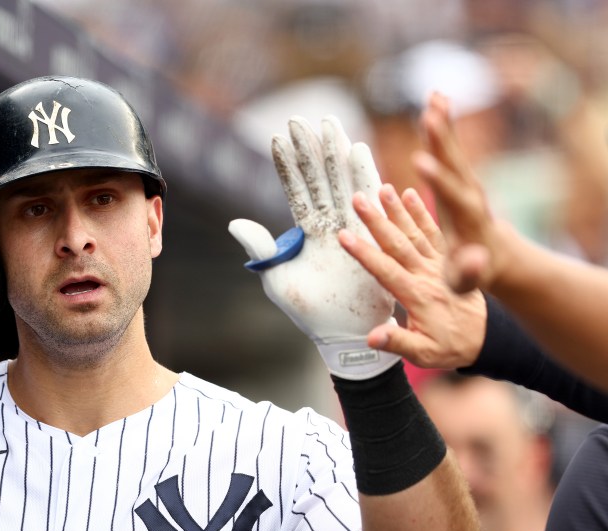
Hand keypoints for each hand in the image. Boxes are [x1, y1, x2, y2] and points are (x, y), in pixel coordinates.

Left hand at [230, 116, 398, 378]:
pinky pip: (367, 201)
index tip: (278, 137)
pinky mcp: (371, 236)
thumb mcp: (277, 278)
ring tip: (329, 125)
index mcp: (309, 234)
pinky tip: (357, 150)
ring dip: (335, 154)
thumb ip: (260, 248)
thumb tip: (236, 222)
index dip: (287, 166)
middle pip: (320, 179)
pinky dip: (363, 175)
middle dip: (311, 149)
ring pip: (342, 183)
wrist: (345, 335)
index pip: (297, 192)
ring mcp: (353, 228)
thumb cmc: (311, 313)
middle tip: (303, 119)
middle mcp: (332, 225)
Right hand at [338, 183, 487, 369]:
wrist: (487, 338)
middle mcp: (427, 275)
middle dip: (376, 221)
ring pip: (414, 233)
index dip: (364, 253)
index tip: (345, 236)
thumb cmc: (451, 347)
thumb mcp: (425, 354)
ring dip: (397, 210)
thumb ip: (398, 342)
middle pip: (398, 244)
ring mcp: (438, 265)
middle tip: (359, 199)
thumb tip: (372, 337)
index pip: (386, 271)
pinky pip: (433, 232)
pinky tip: (411, 195)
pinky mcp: (446, 259)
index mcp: (417, 296)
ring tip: (382, 189)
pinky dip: (422, 213)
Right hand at [413, 92, 515, 292]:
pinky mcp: (460, 176)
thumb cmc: (475, 273)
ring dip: (443, 124)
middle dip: (441, 141)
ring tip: (434, 97)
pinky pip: (449, 147)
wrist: (498, 257)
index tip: (420, 162)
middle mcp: (468, 194)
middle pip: (454, 164)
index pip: (451, 195)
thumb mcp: (470, 280)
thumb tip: (476, 259)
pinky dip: (443, 124)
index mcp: (466, 218)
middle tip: (429, 116)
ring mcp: (465, 183)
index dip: (436, 178)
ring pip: (452, 149)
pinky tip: (435, 102)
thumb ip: (470, 271)